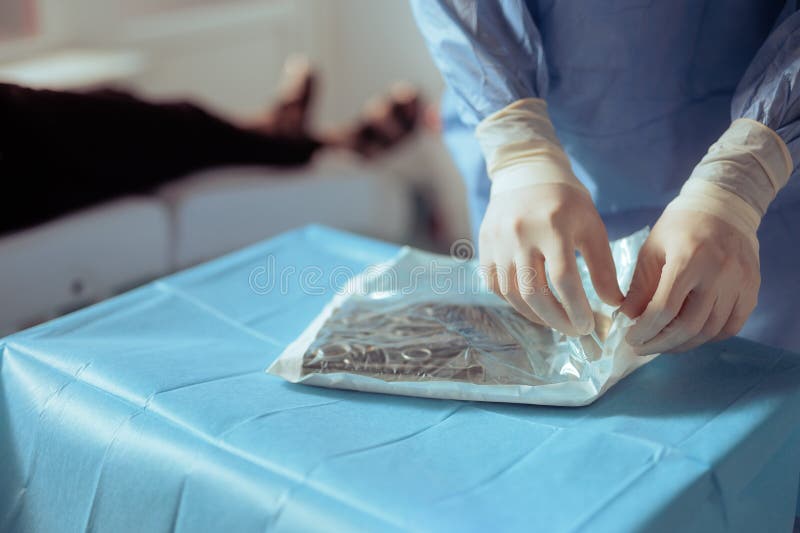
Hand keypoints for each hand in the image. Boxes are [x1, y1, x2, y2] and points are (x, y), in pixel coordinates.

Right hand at [479, 183, 623, 335]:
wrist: (526, 173)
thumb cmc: (566, 201)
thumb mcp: (591, 227)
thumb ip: (602, 266)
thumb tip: (612, 304)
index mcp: (552, 226)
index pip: (563, 279)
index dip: (577, 308)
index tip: (589, 326)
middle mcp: (519, 234)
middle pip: (534, 292)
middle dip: (557, 319)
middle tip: (575, 331)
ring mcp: (497, 240)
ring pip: (512, 293)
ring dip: (536, 315)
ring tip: (556, 322)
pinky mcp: (483, 245)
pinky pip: (495, 285)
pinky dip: (514, 302)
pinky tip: (533, 307)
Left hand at [620, 209, 759, 354]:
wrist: (723, 207)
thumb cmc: (680, 227)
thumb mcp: (652, 250)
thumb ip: (640, 286)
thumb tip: (629, 318)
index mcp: (689, 259)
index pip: (665, 309)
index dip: (645, 330)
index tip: (631, 339)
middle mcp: (719, 273)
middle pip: (689, 326)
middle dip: (661, 343)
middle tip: (642, 348)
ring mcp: (740, 282)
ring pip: (711, 331)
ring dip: (683, 344)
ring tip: (662, 344)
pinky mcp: (752, 288)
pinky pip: (732, 325)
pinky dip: (709, 337)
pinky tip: (690, 336)